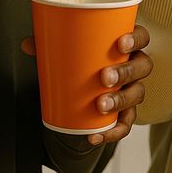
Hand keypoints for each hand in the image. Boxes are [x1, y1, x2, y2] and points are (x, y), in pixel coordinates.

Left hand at [20, 25, 152, 145]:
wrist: (83, 90)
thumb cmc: (83, 63)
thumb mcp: (67, 52)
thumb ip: (50, 45)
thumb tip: (28, 44)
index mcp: (126, 46)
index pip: (142, 37)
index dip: (136, 39)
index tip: (120, 44)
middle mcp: (134, 66)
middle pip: (143, 66)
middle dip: (126, 72)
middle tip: (105, 78)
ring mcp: (132, 89)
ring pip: (137, 93)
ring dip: (121, 100)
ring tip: (100, 105)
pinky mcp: (125, 112)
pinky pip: (126, 123)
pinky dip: (113, 131)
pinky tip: (96, 135)